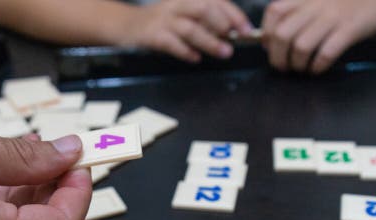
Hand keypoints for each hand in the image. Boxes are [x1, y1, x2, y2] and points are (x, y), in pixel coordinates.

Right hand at [123, 0, 253, 62]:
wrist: (129, 25)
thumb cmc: (163, 22)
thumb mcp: (185, 13)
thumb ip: (206, 21)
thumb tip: (233, 33)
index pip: (216, 1)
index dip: (234, 14)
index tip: (247, 29)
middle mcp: (177, 5)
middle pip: (203, 8)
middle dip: (222, 24)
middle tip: (235, 39)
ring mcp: (164, 20)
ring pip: (190, 28)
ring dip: (210, 41)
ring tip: (224, 52)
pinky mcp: (153, 35)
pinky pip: (172, 43)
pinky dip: (186, 52)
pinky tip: (195, 58)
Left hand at [261, 0, 375, 73]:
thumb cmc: (348, 3)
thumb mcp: (319, 0)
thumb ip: (296, 13)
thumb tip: (268, 38)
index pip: (274, 12)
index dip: (267, 33)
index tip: (270, 46)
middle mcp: (317, 4)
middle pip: (282, 35)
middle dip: (278, 57)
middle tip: (283, 66)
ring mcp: (334, 17)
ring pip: (300, 47)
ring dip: (297, 65)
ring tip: (301, 69)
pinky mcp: (350, 29)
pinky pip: (325, 53)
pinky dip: (317, 66)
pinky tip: (317, 68)